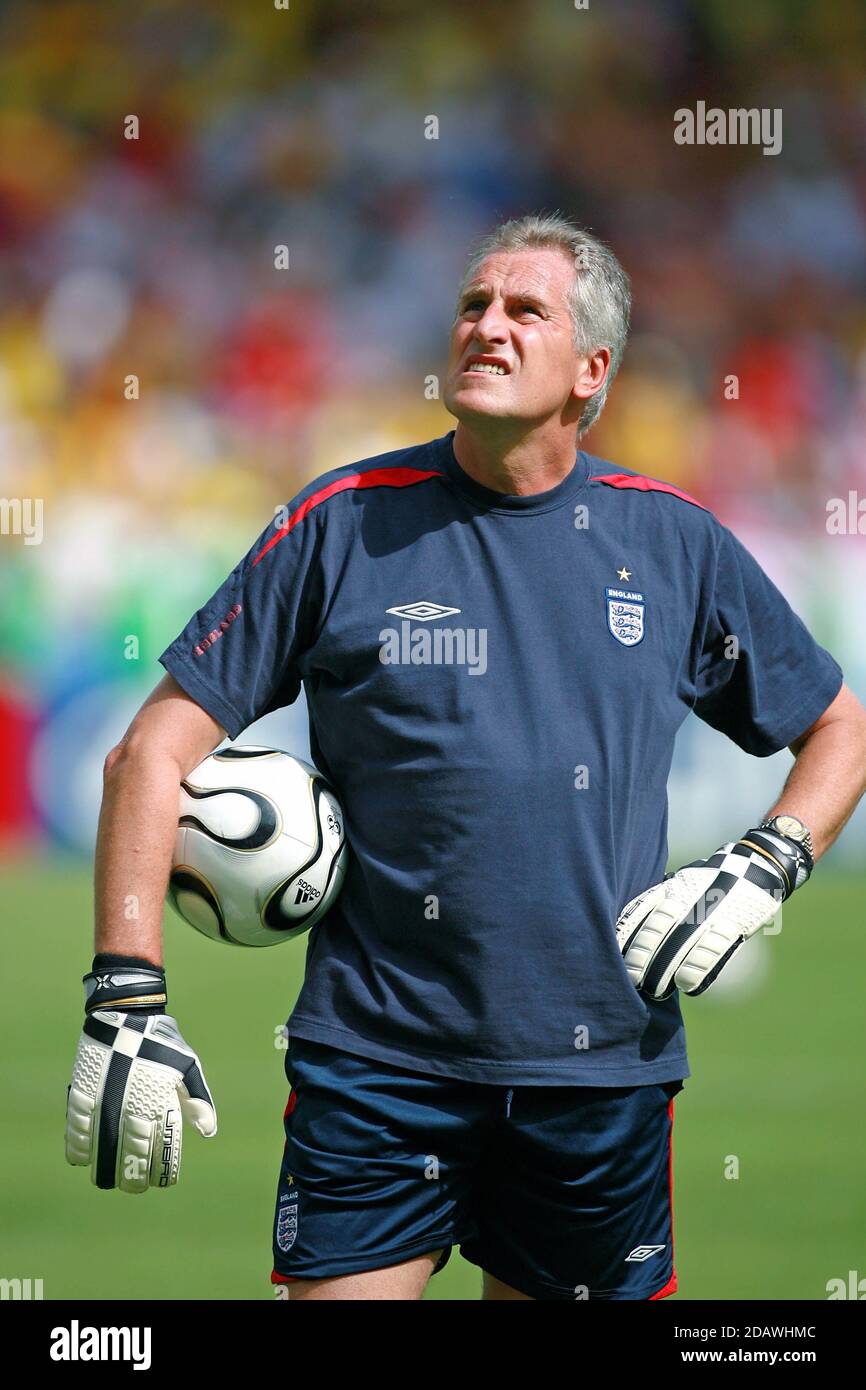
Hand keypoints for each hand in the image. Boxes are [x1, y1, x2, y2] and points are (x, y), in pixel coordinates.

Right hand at [65, 958, 216, 1191]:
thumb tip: (208, 1132)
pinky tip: (82, 1158)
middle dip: (133, 1178)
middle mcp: (132, 1108)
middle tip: (135, 1186)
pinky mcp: (83, 1095)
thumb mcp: (187, 1067)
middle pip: (131, 1158)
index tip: (163, 1181)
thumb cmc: (162, 1043)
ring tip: (108, 1181)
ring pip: (101, 1151)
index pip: (162, 1151)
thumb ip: (197, 1100)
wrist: (127, 1014)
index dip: (162, 1171)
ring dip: (104, 1169)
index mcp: (160, 1103)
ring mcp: (105, 1103)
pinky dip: (78, 1148)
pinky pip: (77, 1131)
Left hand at [615, 825, 811, 999]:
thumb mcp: (680, 885)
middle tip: (631, 979)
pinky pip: (714, 947)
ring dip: (667, 967)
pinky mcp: (734, 921)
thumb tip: (629, 931)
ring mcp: (712, 909)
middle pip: (659, 927)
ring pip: (684, 940)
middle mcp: (688, 896)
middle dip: (642, 955)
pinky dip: (698, 967)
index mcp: (671, 888)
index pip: (642, 910)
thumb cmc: (709, 884)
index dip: (627, 935)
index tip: (612, 955)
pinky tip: (686, 984)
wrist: (757, 867)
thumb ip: (659, 904)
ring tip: (654, 990)